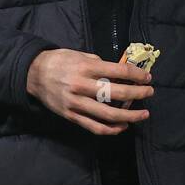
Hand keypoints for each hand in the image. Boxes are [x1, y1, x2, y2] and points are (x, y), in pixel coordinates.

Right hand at [27, 49, 153, 134]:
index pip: (118, 71)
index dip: (136, 75)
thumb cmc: (60, 61)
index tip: (147, 78)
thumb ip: (100, 64)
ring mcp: (76, 103)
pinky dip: (111, 129)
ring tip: (143, 114)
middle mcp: (82, 86)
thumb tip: (122, 73)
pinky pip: (94, 126)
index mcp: (85, 67)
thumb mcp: (80, 55)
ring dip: (129, 116)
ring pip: (108, 114)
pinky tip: (123, 126)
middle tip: (149, 93)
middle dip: (137, 93)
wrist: (34, 74)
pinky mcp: (71, 116)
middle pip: (116, 92)